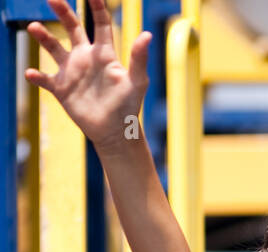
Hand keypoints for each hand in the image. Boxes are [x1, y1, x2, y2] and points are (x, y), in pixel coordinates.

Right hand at [24, 0, 150, 150]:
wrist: (116, 133)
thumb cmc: (129, 107)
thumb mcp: (137, 81)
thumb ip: (139, 58)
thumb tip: (147, 34)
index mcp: (104, 53)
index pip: (101, 23)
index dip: (97, 6)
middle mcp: (85, 57)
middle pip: (72, 27)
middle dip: (62, 11)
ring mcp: (72, 72)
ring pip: (54, 48)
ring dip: (43, 37)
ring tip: (34, 28)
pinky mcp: (62, 89)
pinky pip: (45, 80)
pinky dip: (37, 77)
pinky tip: (30, 74)